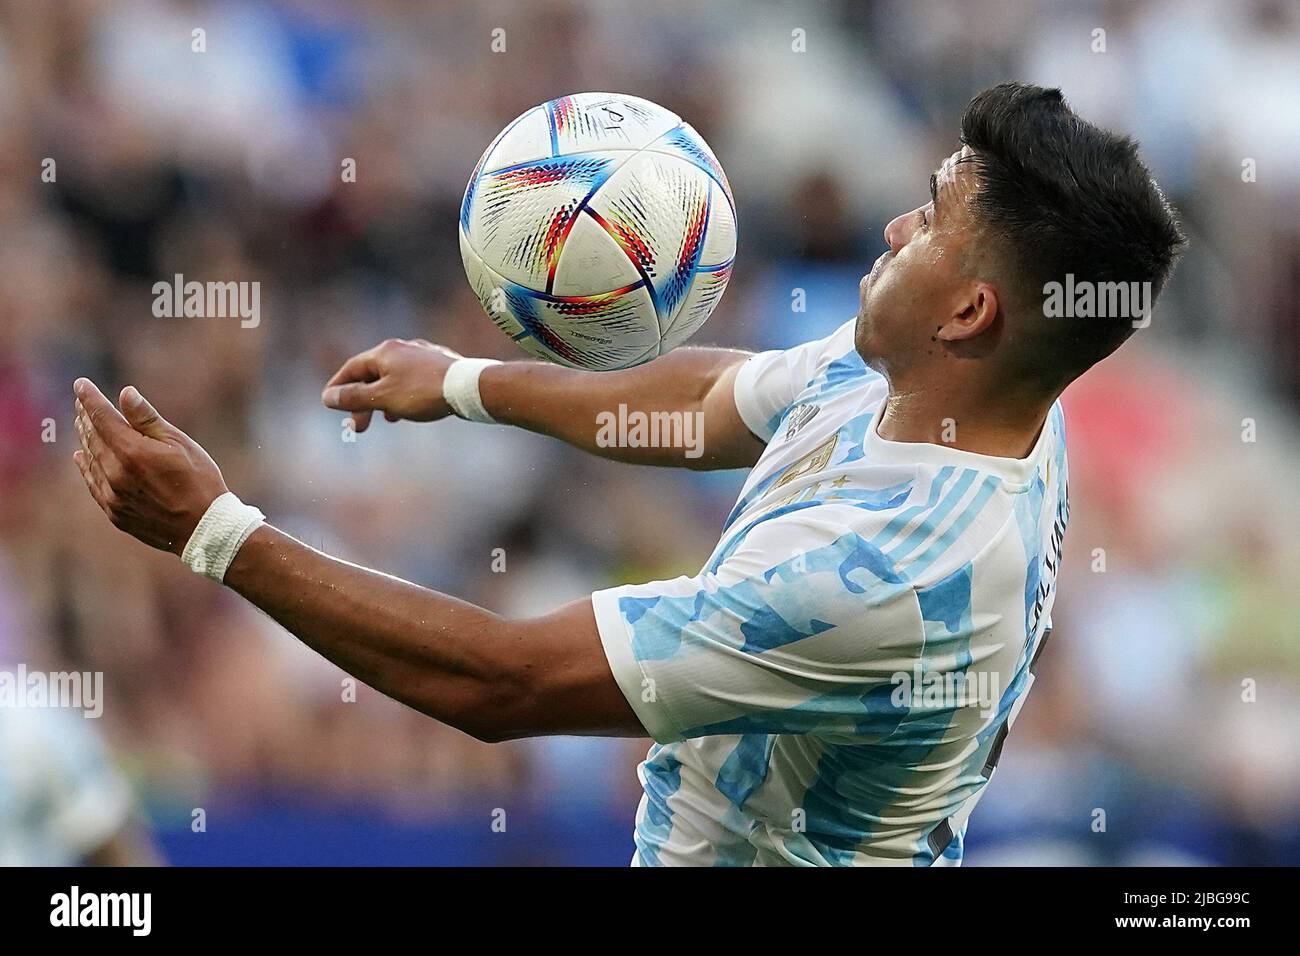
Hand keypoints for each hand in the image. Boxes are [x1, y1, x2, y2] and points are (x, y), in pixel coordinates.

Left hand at [72, 378, 228, 555]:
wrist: (204, 529)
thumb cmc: (200, 481)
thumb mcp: (180, 443)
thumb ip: (148, 419)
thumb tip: (125, 393)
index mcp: (133, 452)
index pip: (102, 417)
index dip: (90, 398)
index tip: (80, 383)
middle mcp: (116, 473)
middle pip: (93, 437)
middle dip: (86, 416)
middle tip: (81, 402)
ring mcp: (113, 495)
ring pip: (90, 460)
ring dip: (85, 439)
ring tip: (81, 424)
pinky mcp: (115, 512)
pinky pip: (93, 484)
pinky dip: (85, 467)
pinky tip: (81, 457)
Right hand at [321, 338, 463, 432]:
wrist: (469, 388)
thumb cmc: (424, 392)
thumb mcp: (383, 398)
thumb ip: (354, 398)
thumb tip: (328, 397)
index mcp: (385, 352)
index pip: (352, 368)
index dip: (339, 386)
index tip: (329, 402)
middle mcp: (402, 349)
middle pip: (373, 375)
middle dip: (362, 402)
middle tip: (358, 428)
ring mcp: (422, 356)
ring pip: (393, 379)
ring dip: (383, 401)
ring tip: (383, 420)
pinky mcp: (438, 367)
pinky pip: (411, 382)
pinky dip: (401, 397)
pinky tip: (405, 412)